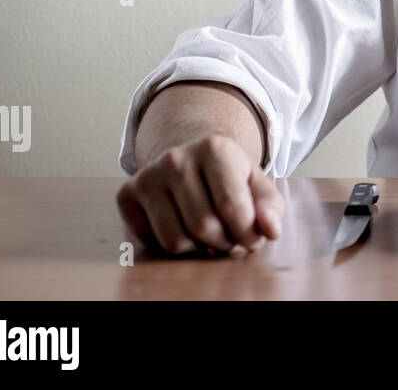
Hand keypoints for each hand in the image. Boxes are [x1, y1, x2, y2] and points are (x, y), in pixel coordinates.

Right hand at [116, 134, 284, 256]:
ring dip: (199, 249)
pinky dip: (173, 247)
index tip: (253, 239)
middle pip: (203, 227)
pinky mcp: (126, 194)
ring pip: (175, 241)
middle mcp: (175, 158)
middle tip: (229, 237)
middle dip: (223, 243)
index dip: (247, 234)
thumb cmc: (229, 177)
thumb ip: (271, 207)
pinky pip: (151, 243)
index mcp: (215, 148)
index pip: (232, 208)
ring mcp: (147, 175)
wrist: (190, 157)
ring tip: (209, 234)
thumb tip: (271, 231)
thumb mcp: (257, 184)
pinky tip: (184, 228)